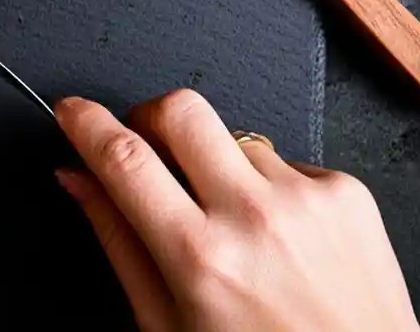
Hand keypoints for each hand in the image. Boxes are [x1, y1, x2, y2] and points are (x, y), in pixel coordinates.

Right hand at [54, 89, 419, 331]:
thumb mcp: (165, 320)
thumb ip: (118, 240)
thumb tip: (79, 178)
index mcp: (199, 257)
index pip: (124, 158)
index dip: (85, 122)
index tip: (72, 110)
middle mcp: (254, 219)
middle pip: (180, 110)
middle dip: (148, 117)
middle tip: (146, 148)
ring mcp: (306, 200)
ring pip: (232, 137)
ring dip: (216, 166)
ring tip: (232, 225)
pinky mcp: (347, 193)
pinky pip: (284, 159)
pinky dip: (269, 188)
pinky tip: (278, 235)